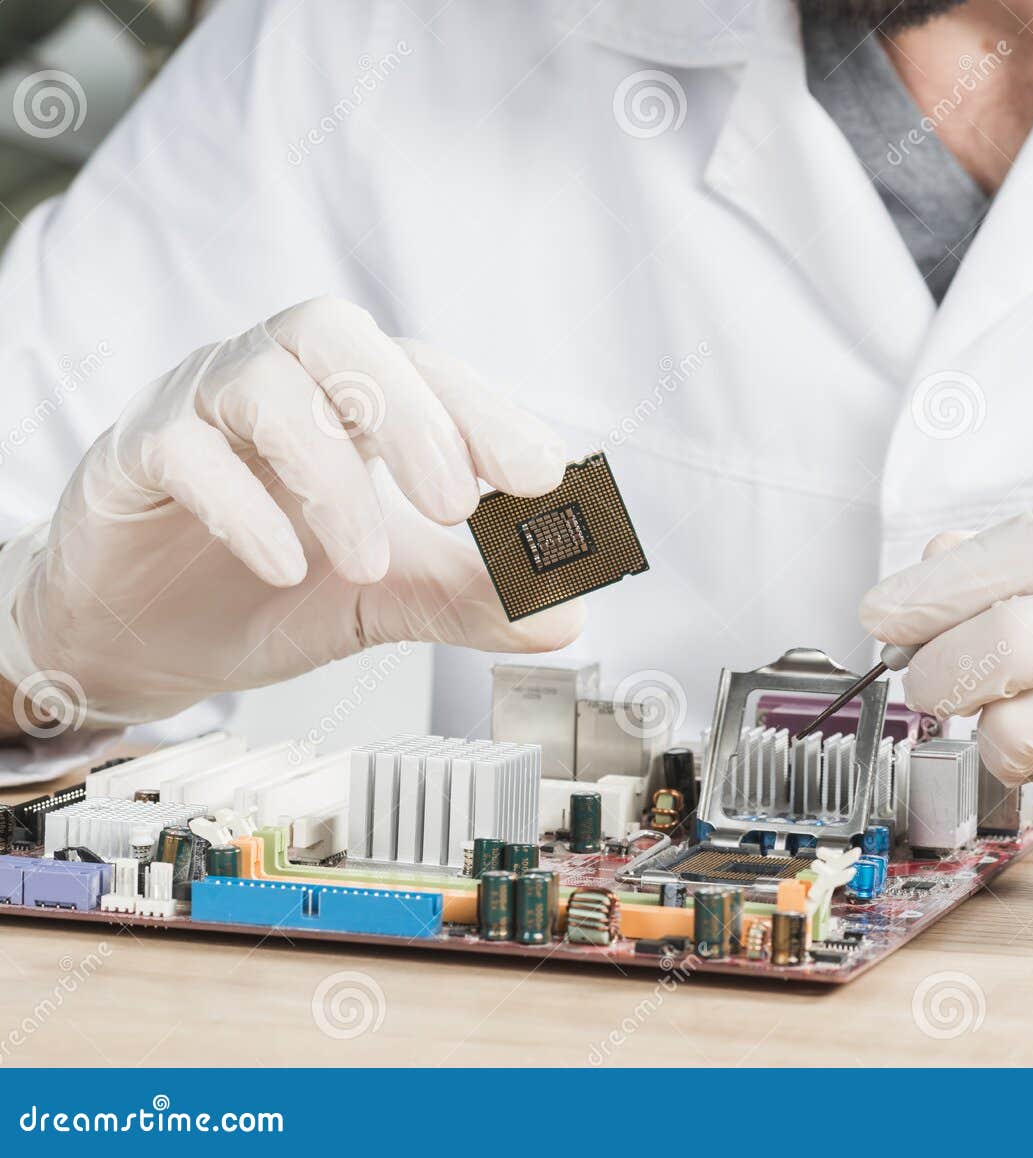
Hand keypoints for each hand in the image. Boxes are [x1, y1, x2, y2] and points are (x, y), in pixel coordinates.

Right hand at [0, 297, 582, 728]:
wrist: (145, 638)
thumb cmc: (271, 589)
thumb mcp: (390, 599)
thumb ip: (472, 598)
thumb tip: (565, 614)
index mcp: (350, 398)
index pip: (426, 370)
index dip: (486, 413)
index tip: (544, 476)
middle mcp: (277, 378)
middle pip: (340, 336)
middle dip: (413, 417)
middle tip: (458, 505)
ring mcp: (199, 406)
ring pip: (263, 383)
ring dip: (331, 475)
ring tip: (368, 562)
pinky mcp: (133, 453)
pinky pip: (183, 448)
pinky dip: (244, 507)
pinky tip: (287, 567)